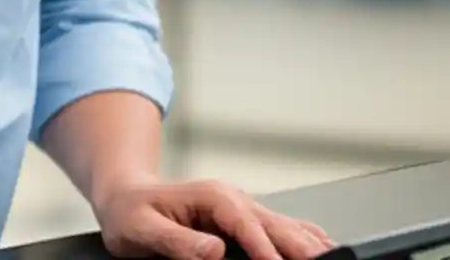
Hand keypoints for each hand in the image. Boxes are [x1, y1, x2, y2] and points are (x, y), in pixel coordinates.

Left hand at [93, 178, 334, 259]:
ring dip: (310, 247)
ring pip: (290, 228)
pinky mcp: (247, 222)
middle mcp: (235, 200)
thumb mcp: (141, 227)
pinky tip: (324, 252)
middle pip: (281, 227)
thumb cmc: (129, 211)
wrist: (125, 196)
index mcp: (213, 197)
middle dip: (302, 250)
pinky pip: (285, 230)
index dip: (267, 252)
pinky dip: (306, 242)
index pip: (248, 226)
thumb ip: (177, 240)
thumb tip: (213, 250)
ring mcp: (244, 209)